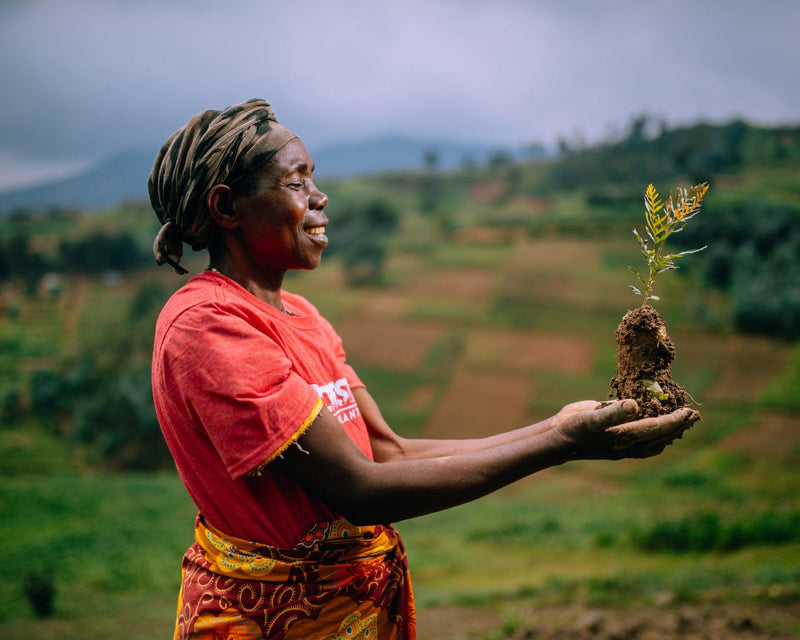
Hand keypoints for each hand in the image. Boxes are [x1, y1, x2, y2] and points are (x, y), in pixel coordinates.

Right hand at [554, 399, 699, 460]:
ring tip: (681, 422)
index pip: (656, 428)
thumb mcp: (589, 417)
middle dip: (677, 426)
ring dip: (669, 433)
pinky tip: (657, 431)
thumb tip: (635, 404)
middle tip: (693, 415)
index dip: (674, 420)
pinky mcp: (616, 444)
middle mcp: (627, 445)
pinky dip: (655, 438)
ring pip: (654, 443)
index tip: (688, 411)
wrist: (557, 441)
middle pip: (660, 437)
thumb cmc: (572, 428)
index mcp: (623, 437)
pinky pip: (643, 445)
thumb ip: (613, 412)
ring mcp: (622, 447)